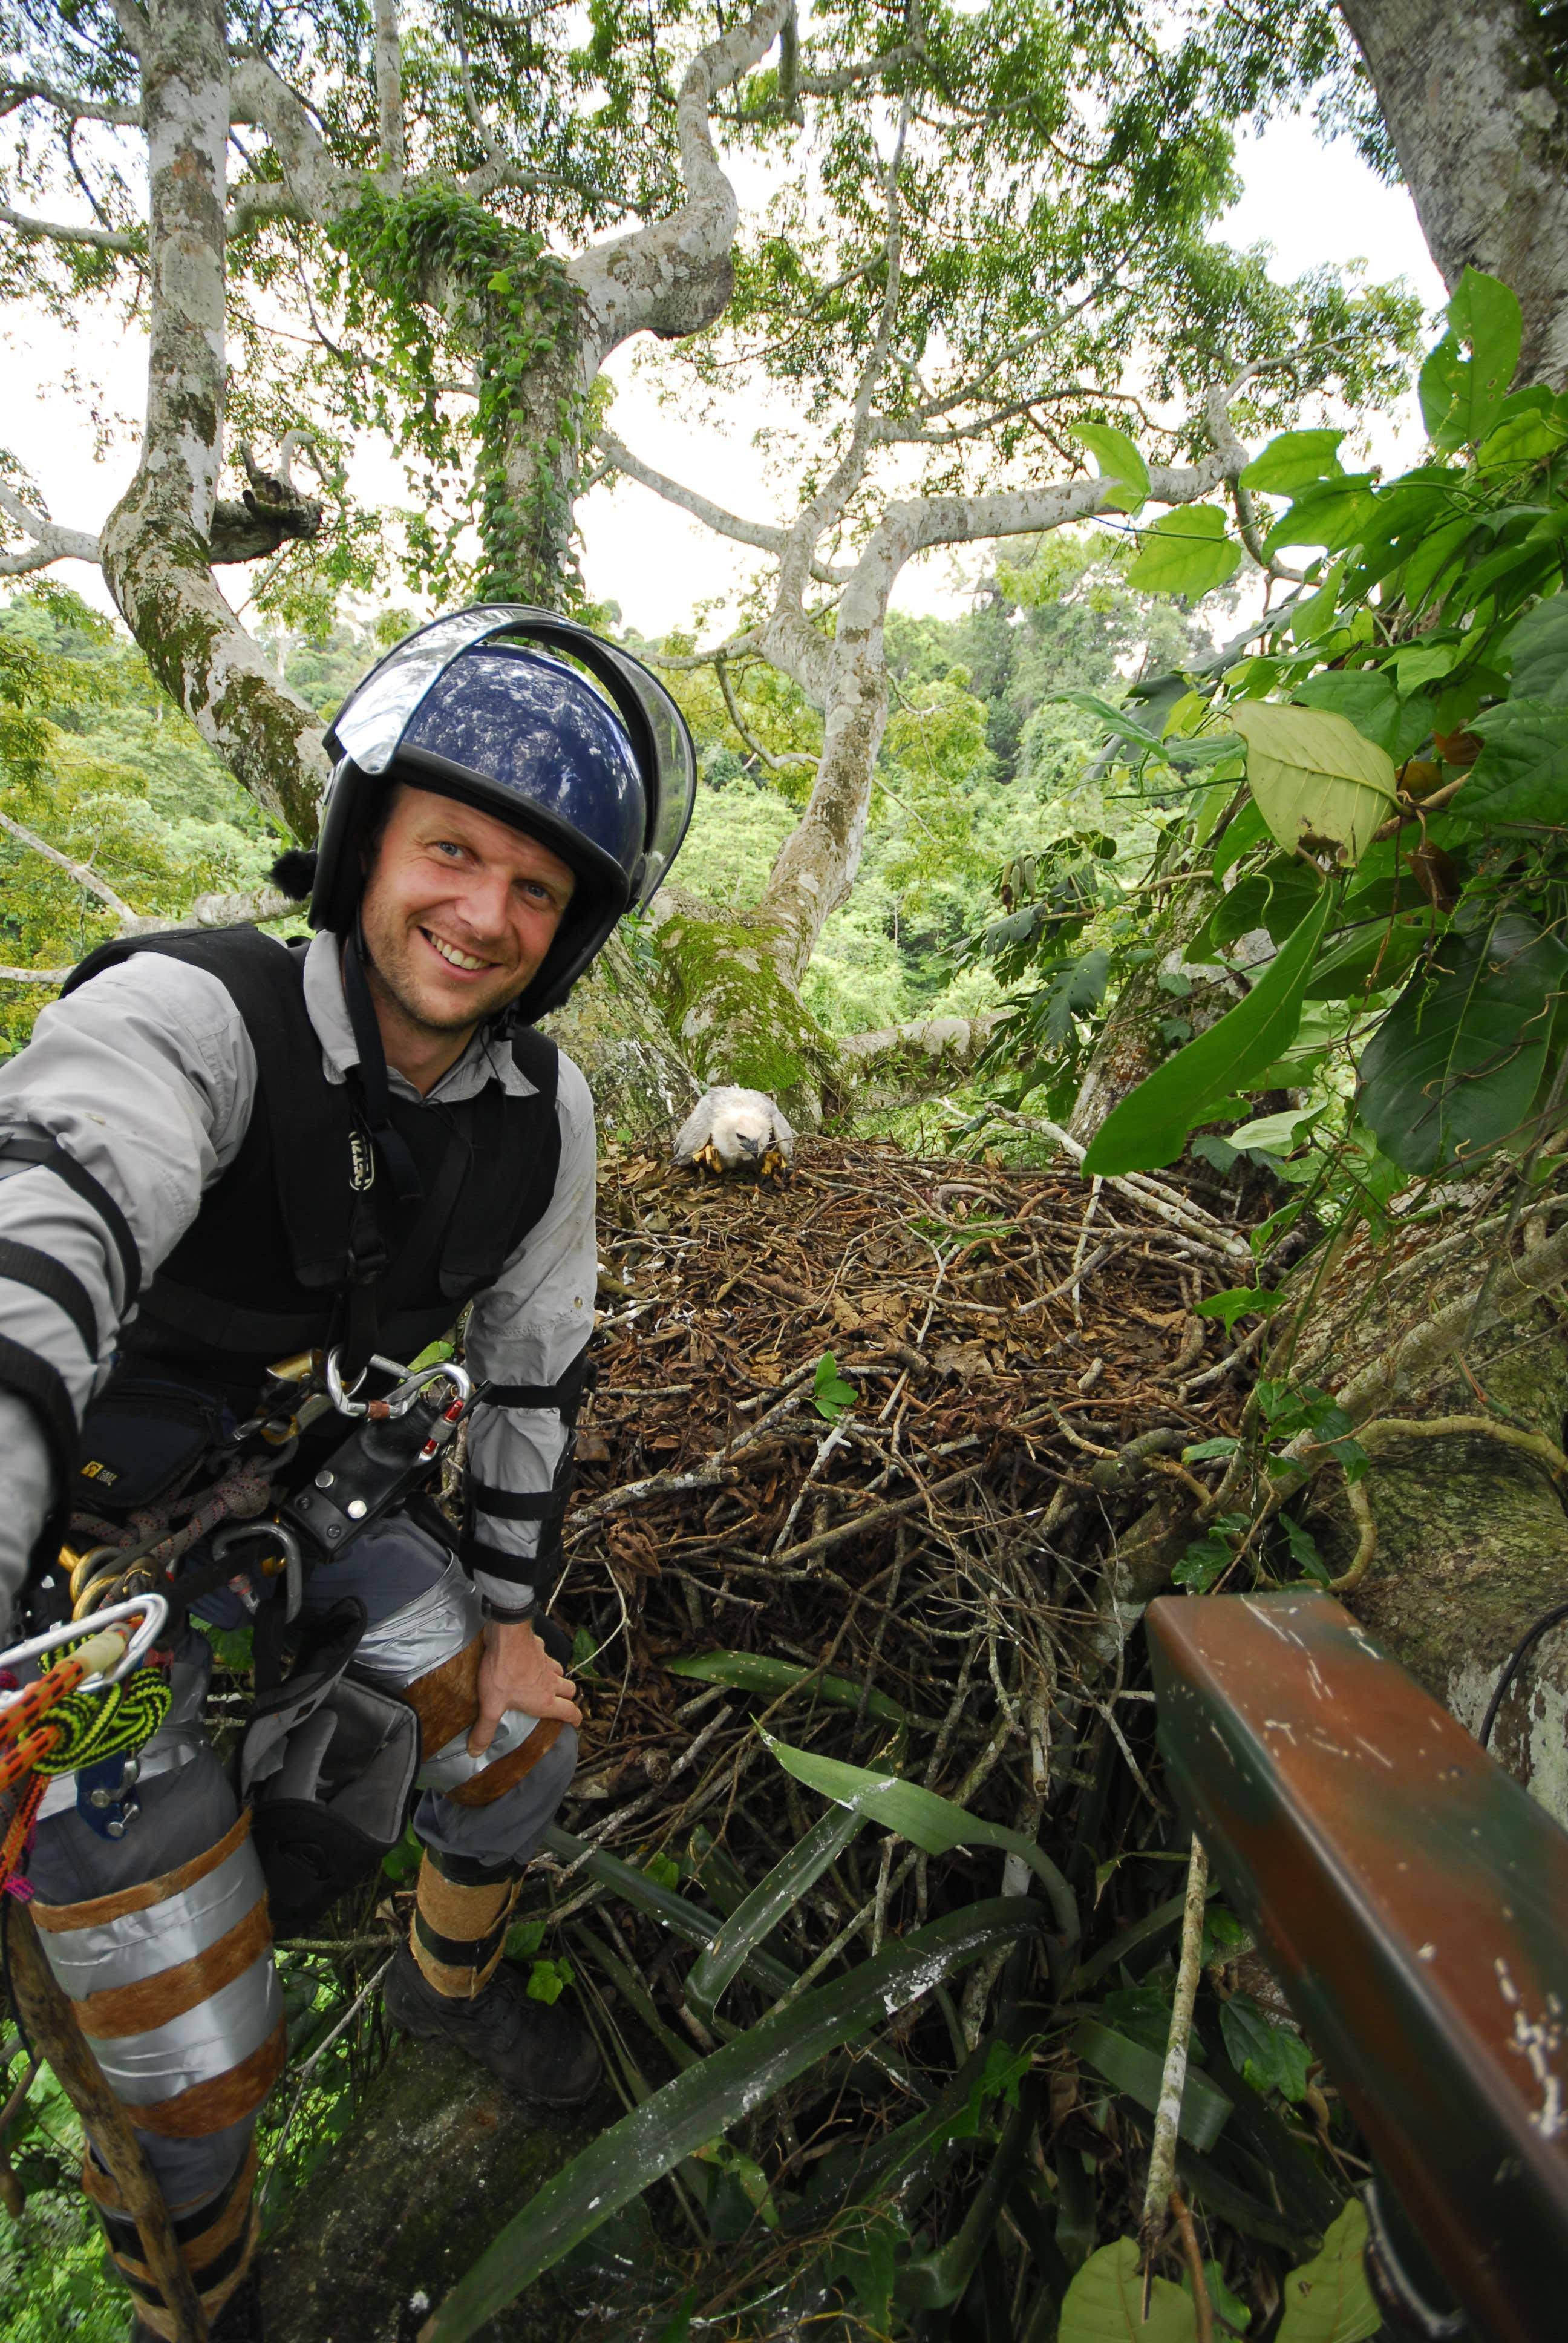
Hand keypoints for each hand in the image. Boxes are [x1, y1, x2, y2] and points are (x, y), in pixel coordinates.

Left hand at [467, 1618, 582, 1755]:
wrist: (507, 1637)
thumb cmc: (502, 1674)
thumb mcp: (490, 1706)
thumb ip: (485, 1730)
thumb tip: (476, 1753)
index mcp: (544, 1701)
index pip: (569, 1711)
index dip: (575, 1719)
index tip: (576, 1723)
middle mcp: (550, 1683)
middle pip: (570, 1691)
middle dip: (568, 1698)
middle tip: (559, 1703)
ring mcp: (547, 1663)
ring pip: (560, 1673)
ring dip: (557, 1680)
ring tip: (546, 1683)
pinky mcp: (540, 1649)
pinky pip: (547, 1657)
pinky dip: (544, 1662)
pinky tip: (531, 1662)